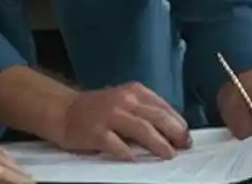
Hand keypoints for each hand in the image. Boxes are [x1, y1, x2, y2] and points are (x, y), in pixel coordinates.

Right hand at [57, 82, 192, 160]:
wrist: (64, 110)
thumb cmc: (98, 109)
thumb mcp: (125, 102)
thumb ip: (145, 112)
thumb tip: (172, 131)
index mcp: (135, 91)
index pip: (162, 107)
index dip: (178, 122)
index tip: (187, 135)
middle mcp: (124, 101)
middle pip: (156, 117)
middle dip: (174, 132)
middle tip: (184, 145)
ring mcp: (110, 115)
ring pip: (141, 129)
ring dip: (158, 143)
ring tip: (169, 154)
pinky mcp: (97, 132)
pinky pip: (116, 144)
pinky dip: (128, 152)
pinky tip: (137, 160)